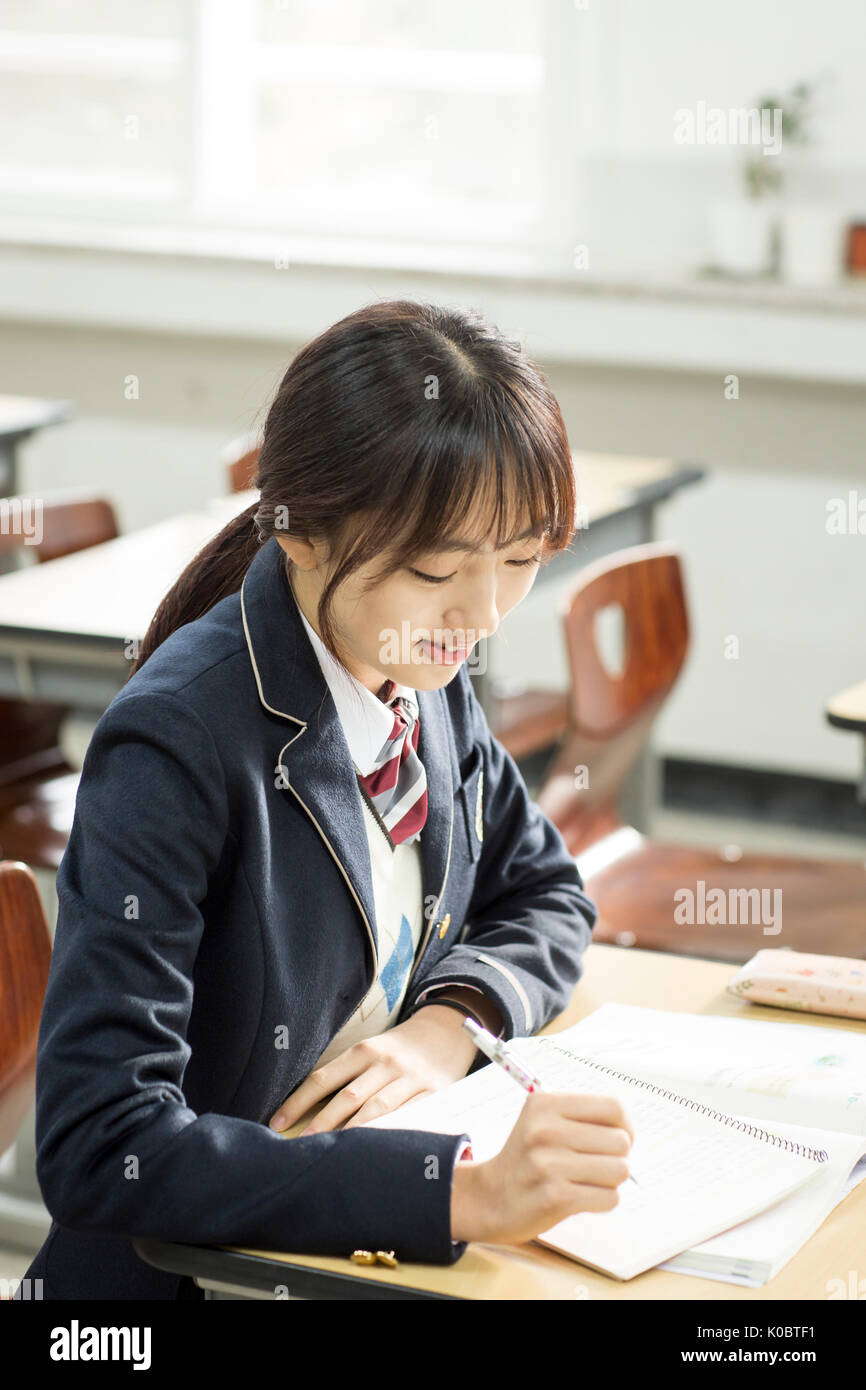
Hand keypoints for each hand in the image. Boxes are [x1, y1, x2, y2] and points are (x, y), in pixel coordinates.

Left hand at [268, 1005, 479, 1135]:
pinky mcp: (434, 1093)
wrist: (446, 1031)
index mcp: (365, 1051)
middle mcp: (386, 1063)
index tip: (277, 1123)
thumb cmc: (399, 1049)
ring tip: (331, 1156)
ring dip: (352, 1134)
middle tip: (300, 1149)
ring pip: (377, 1110)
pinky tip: (377, 1149)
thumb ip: (346, 1075)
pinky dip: (392, 1133)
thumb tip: (307, 1109)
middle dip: (322, 1125)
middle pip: (348, 1098)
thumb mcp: (372, 1050)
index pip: (324, 1078)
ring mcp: (411, 1079)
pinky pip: (410, 1116)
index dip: (298, 1102)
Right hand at [450, 1090, 635, 1245]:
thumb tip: (630, 1131)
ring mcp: (549, 1164)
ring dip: (611, 1180)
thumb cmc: (530, 1158)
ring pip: (620, 1170)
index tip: (617, 1138)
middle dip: (616, 1156)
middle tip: (594, 1164)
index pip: (613, 1107)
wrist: (492, 1197)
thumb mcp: (545, 1121)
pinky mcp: (556, 1197)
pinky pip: (610, 1197)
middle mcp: (545, 1130)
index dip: (625, 1126)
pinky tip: (581, 1197)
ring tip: (587, 1180)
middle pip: (620, 1140)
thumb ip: (584, 1117)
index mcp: (545, 1104)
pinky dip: (603, 1201)